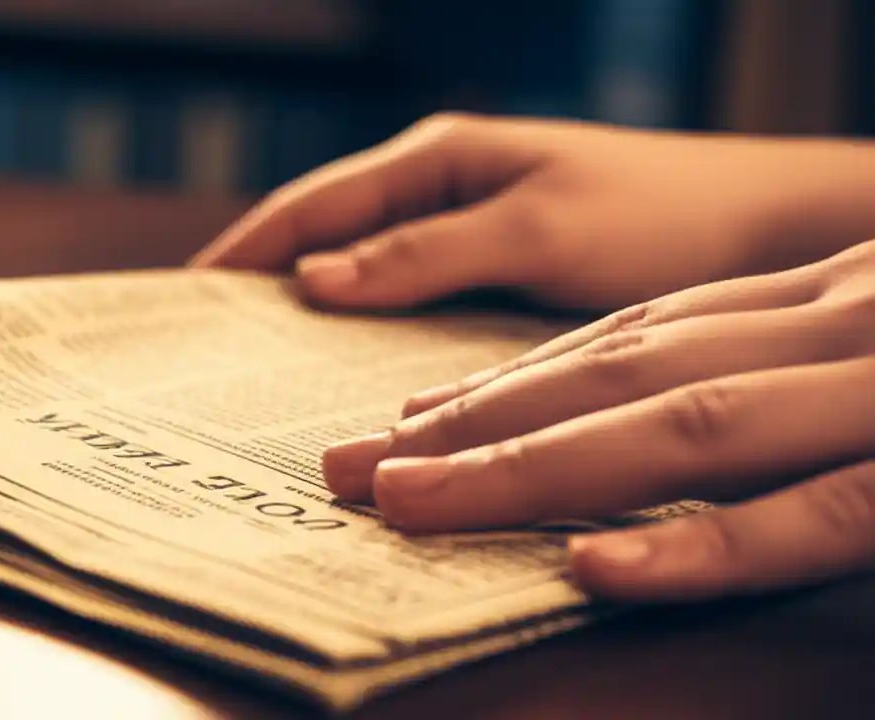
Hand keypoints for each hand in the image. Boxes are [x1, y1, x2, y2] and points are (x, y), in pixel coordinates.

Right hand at [192, 114, 874, 309]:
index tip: (180, 303)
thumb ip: (422, 253)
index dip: (242, 253)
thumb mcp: (536, 232)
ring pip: (361, 278)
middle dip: (259, 289)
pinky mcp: (491, 274)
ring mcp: (463, 233)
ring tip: (252, 377)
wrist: (763, 233)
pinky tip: (347, 379)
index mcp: (437, 162)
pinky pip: (405, 306)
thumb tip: (311, 279)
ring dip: (308, 320)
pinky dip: (365, 337)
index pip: (310, 207)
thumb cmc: (659, 215)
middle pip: (322, 241)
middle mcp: (440, 193)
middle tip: (201, 354)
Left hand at [322, 240, 874, 600]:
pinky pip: (815, 519)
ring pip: (686, 426)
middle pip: (622, 373)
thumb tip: (623, 404)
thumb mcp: (868, 346)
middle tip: (352, 465)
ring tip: (408, 498)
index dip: (515, 379)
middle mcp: (833, 328)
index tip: (409, 417)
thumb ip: (767, 365)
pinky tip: (589, 566)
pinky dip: (699, 544)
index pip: (636, 337)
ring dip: (532, 462)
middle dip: (475, 420)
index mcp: (818, 300)